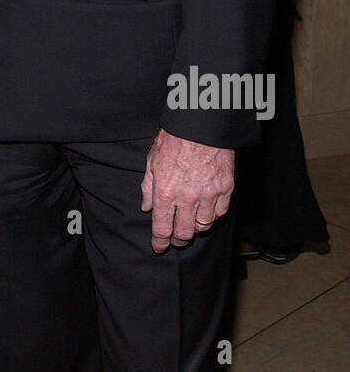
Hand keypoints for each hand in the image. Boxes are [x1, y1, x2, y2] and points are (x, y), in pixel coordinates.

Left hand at [141, 129, 233, 253]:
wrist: (201, 124)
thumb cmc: (174, 138)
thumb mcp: (152, 161)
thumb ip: (148, 187)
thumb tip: (146, 207)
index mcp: (166, 192)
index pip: (162, 228)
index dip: (160, 242)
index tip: (159, 247)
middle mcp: (187, 198)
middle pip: (184, 233)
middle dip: (178, 239)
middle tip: (175, 238)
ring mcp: (209, 194)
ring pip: (203, 226)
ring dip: (196, 227)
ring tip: (191, 223)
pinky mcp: (225, 188)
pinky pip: (220, 212)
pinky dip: (214, 215)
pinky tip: (208, 210)